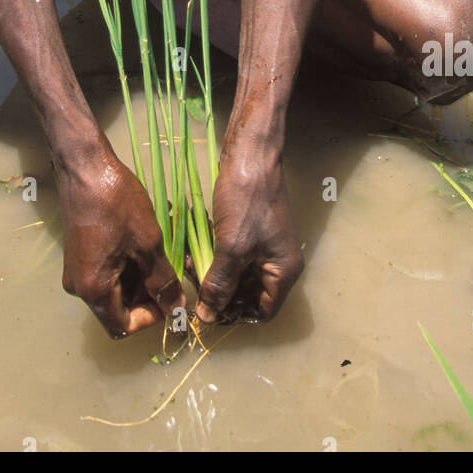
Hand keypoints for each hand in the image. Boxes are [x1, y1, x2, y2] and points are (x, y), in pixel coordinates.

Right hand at [58, 154, 184, 337]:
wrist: (85, 166)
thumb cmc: (116, 202)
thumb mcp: (147, 242)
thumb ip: (162, 280)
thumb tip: (175, 308)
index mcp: (93, 289)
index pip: (123, 326)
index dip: (151, 318)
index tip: (171, 298)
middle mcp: (79, 285)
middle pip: (118, 309)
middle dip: (148, 296)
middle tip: (172, 274)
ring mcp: (77, 269)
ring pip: (114, 289)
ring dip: (141, 279)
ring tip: (163, 254)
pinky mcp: (80, 253)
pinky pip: (107, 272)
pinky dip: (129, 265)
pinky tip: (146, 243)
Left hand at [195, 148, 303, 323]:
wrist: (249, 154)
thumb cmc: (246, 201)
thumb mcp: (231, 247)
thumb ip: (219, 285)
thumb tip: (208, 317)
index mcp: (284, 271)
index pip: (262, 312)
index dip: (235, 316)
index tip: (208, 312)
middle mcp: (278, 262)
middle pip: (249, 294)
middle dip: (220, 294)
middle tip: (193, 290)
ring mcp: (264, 245)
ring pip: (237, 275)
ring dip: (213, 275)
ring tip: (189, 269)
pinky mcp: (250, 230)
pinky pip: (232, 255)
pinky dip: (214, 257)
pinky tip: (192, 251)